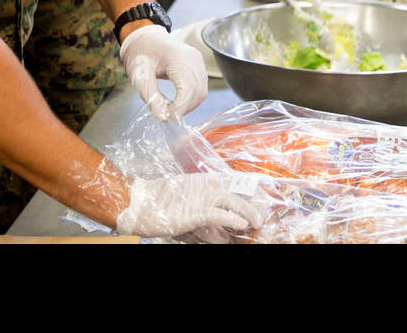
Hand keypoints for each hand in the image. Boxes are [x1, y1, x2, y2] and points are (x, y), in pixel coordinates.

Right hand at [115, 172, 267, 240]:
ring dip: (250, 213)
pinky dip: (234, 219)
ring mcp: (203, 196)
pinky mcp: (197, 211)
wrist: (140, 204)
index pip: (238, 181)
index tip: (266, 197)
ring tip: (258, 223)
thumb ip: (207, 210)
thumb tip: (224, 226)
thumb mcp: (188, 202)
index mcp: (207, 180)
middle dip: (256, 203)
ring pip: (235, 201)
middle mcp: (208, 185)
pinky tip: (241, 225)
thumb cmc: (162, 204)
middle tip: (264, 215)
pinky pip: (221, 214)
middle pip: (240, 191)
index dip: (254, 189)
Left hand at [119, 24, 207, 120]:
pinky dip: (190, 98)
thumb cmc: (140, 52)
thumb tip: (162, 117)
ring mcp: (198, 62)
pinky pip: (200, 87)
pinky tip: (176, 101)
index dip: (179, 108)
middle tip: (166, 115)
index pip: (188, 90)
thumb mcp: (139, 76)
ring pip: (201, 92)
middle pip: (198, 93)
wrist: (144, 36)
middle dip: (183, 109)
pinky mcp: (198, 66)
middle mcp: (194, 59)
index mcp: (179, 58)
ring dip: (187, 105)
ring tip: (170, 108)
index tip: (165, 117)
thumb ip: (151, 97)